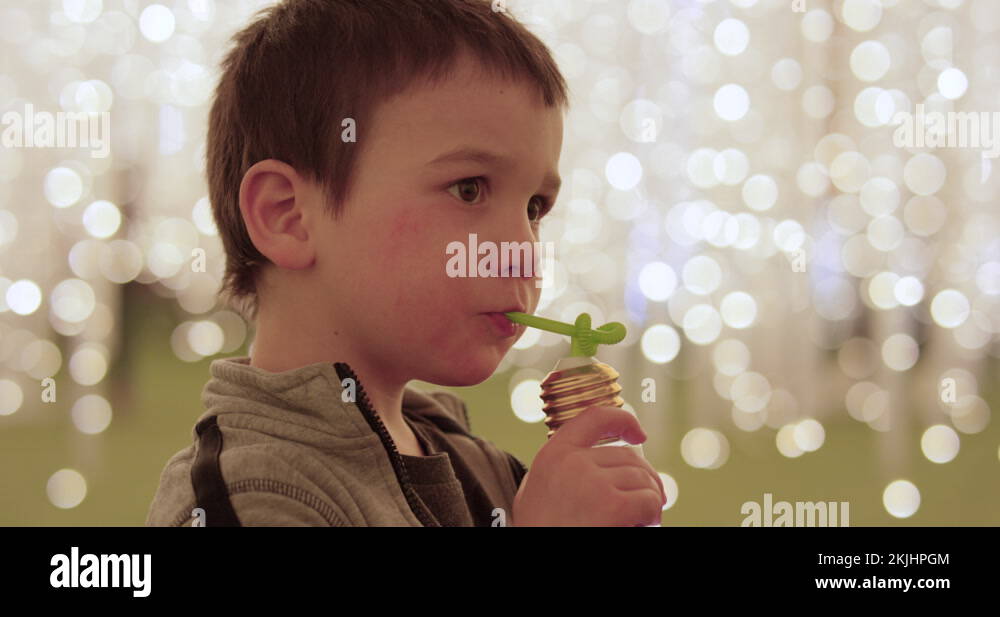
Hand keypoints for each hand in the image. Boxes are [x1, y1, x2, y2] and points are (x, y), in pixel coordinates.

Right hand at [511, 405, 665, 525]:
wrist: (539, 560)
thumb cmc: (540, 529)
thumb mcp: (536, 489)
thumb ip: (561, 469)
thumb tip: (595, 461)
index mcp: (553, 454)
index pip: (595, 417)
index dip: (623, 421)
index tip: (639, 435)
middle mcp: (572, 462)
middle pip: (627, 456)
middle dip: (645, 478)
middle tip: (648, 501)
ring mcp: (593, 482)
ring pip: (642, 479)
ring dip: (650, 499)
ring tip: (642, 519)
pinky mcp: (612, 506)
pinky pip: (648, 500)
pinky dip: (652, 514)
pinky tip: (642, 525)